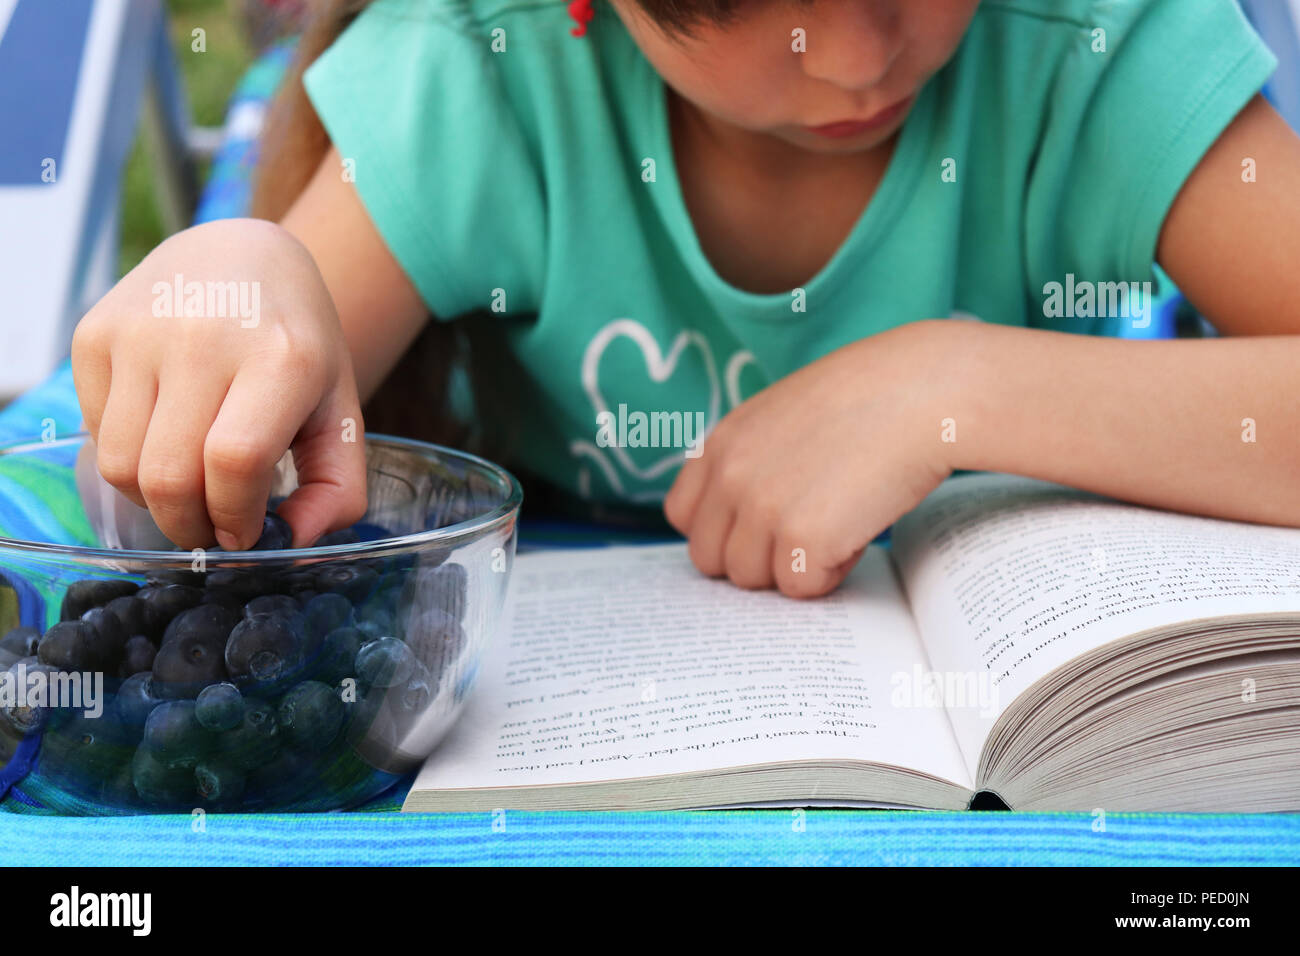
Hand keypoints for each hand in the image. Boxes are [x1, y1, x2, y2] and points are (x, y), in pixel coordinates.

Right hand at [71, 218, 368, 550]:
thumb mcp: (340, 413)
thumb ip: (337, 489)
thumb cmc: (297, 348)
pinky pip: (96, 433)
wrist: (243, 255)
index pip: (236, 462)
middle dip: (190, 526)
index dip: (235, 516)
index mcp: (281, 357)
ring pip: (121, 465)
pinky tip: (164, 435)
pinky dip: (128, 457)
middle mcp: (205, 337)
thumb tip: (294, 545)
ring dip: (153, 500)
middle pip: (170, 476)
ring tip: (189, 487)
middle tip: (212, 527)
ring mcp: (141, 332)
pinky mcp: (95, 333)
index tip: (245, 533)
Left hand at [664, 320, 965, 596]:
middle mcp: (731, 476)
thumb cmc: (870, 401)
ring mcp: (762, 509)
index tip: (759, 528)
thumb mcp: (785, 416)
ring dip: (794, 566)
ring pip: (753, 581)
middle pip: (712, 560)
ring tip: (837, 523)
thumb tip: (742, 517)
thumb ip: (751, 459)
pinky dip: (831, 572)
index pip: (683, 516)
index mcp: (722, 443)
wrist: (925, 392)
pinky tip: (857, 530)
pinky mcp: (803, 539)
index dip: (722, 531)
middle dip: (755, 558)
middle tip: (805, 533)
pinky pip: (801, 588)